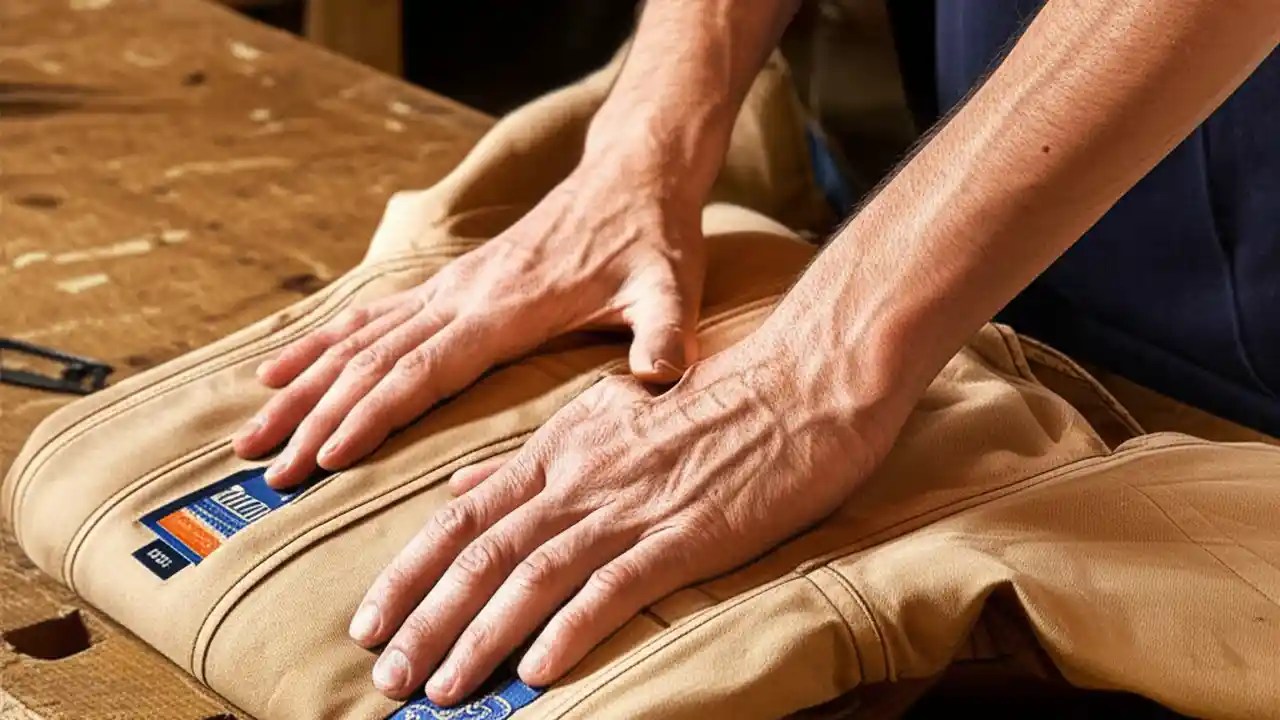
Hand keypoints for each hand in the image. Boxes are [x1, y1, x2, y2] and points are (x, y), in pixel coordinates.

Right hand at [232, 154, 706, 488]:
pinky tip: (281, 370)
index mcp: (506, 309)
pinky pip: (369, 318)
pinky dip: (320, 346)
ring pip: (357, 341)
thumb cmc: (650, 241)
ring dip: (302, 388)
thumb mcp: (669, 289)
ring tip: (251, 433)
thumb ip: (665, 334)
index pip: (424, 370)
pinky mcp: (449, 285)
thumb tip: (662, 375)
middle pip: (373, 363)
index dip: (371, 414)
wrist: (631, 177)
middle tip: (267, 469)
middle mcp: (462, 297)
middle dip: (317, 418)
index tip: (323, 458)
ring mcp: (449, 288)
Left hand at [347, 332, 893, 704]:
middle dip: (424, 619)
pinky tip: (537, 672)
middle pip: (481, 553)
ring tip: (439, 689)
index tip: (370, 620)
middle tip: (385, 677)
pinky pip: (615, 586)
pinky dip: (570, 629)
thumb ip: (533, 457)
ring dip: (478, 637)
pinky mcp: (686, 534)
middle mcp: (580, 479)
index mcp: (559, 450)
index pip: (461, 517)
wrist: (800, 385)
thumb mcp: (605, 416)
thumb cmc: (709, 405)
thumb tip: (460, 485)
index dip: (408, 572)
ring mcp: (631, 507)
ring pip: (532, 574)